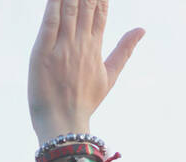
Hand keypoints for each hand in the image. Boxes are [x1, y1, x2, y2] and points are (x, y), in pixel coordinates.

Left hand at [28, 0, 143, 141]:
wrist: (65, 125)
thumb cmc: (84, 103)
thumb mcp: (109, 77)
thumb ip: (124, 50)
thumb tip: (142, 29)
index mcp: (95, 48)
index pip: (100, 10)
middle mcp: (81, 43)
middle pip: (85, 3)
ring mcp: (62, 47)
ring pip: (69, 7)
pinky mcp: (42, 52)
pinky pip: (49, 20)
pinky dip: (54, 3)